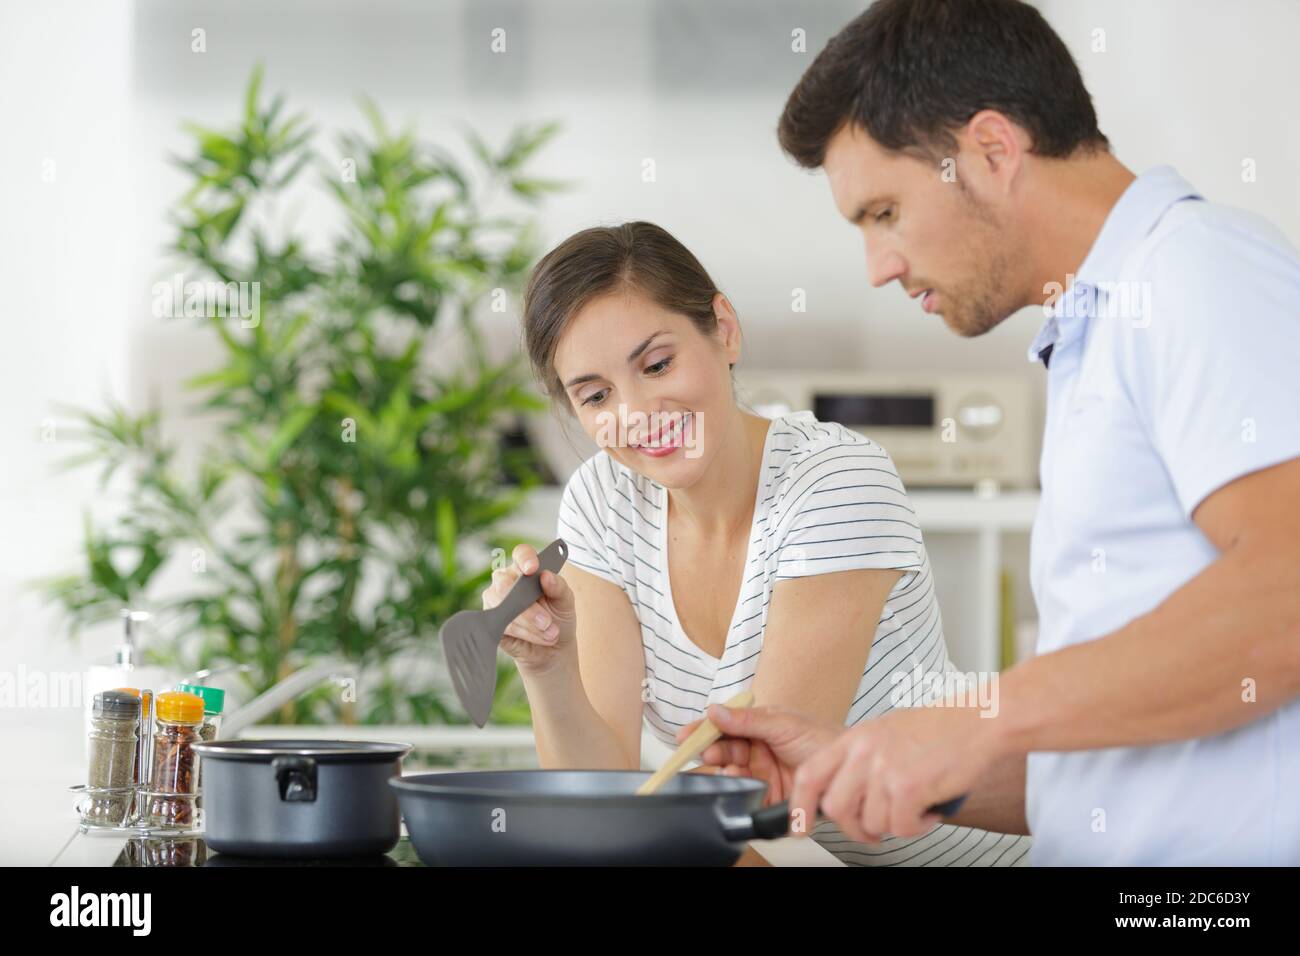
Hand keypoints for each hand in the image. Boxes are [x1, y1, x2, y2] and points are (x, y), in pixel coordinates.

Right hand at [481, 543, 577, 674]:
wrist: (553, 647)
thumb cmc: (558, 616)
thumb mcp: (565, 601)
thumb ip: (558, 587)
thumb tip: (546, 576)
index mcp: (526, 568)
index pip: (521, 554)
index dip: (525, 558)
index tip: (533, 569)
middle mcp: (506, 580)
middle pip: (506, 583)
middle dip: (529, 606)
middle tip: (547, 621)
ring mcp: (495, 601)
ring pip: (504, 607)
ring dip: (530, 623)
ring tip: (549, 633)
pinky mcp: (491, 621)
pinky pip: (503, 625)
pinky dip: (524, 633)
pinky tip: (536, 638)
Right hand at [677, 704, 842, 807]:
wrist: (850, 770)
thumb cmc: (824, 739)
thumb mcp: (784, 723)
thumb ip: (748, 720)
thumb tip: (716, 711)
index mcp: (757, 726)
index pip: (723, 726)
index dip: (703, 731)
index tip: (685, 736)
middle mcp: (756, 750)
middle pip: (723, 752)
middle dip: (713, 753)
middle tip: (710, 754)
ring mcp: (761, 774)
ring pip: (730, 775)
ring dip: (725, 774)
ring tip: (730, 771)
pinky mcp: (768, 798)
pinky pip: (745, 799)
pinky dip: (738, 797)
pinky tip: (742, 789)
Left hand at [789, 704, 999, 843]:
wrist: (979, 719)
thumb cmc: (940, 727)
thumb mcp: (886, 732)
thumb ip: (861, 759)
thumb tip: (844, 791)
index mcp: (855, 738)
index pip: (810, 774)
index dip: (801, 805)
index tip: (801, 825)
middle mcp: (864, 751)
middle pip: (836, 807)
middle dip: (854, 828)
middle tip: (874, 829)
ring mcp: (885, 768)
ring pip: (872, 822)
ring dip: (894, 825)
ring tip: (914, 809)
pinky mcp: (909, 786)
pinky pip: (900, 827)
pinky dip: (916, 827)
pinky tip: (928, 810)